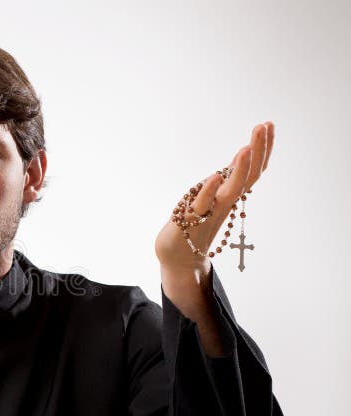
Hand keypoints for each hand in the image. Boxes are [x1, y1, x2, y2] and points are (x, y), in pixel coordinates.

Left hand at [155, 122, 274, 272]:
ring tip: (246, 148)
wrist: (179, 258)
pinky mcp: (191, 220)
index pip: (251, 170)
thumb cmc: (195, 223)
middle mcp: (224, 202)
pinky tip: (216, 177)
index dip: (262, 149)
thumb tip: (242, 158)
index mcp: (228, 194)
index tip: (269, 125)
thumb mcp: (212, 195)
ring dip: (239, 170)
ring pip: (230, 190)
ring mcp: (210, 211)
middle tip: (265, 126)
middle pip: (247, 176)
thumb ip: (226, 180)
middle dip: (258, 150)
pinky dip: (210, 191)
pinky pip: (202, 205)